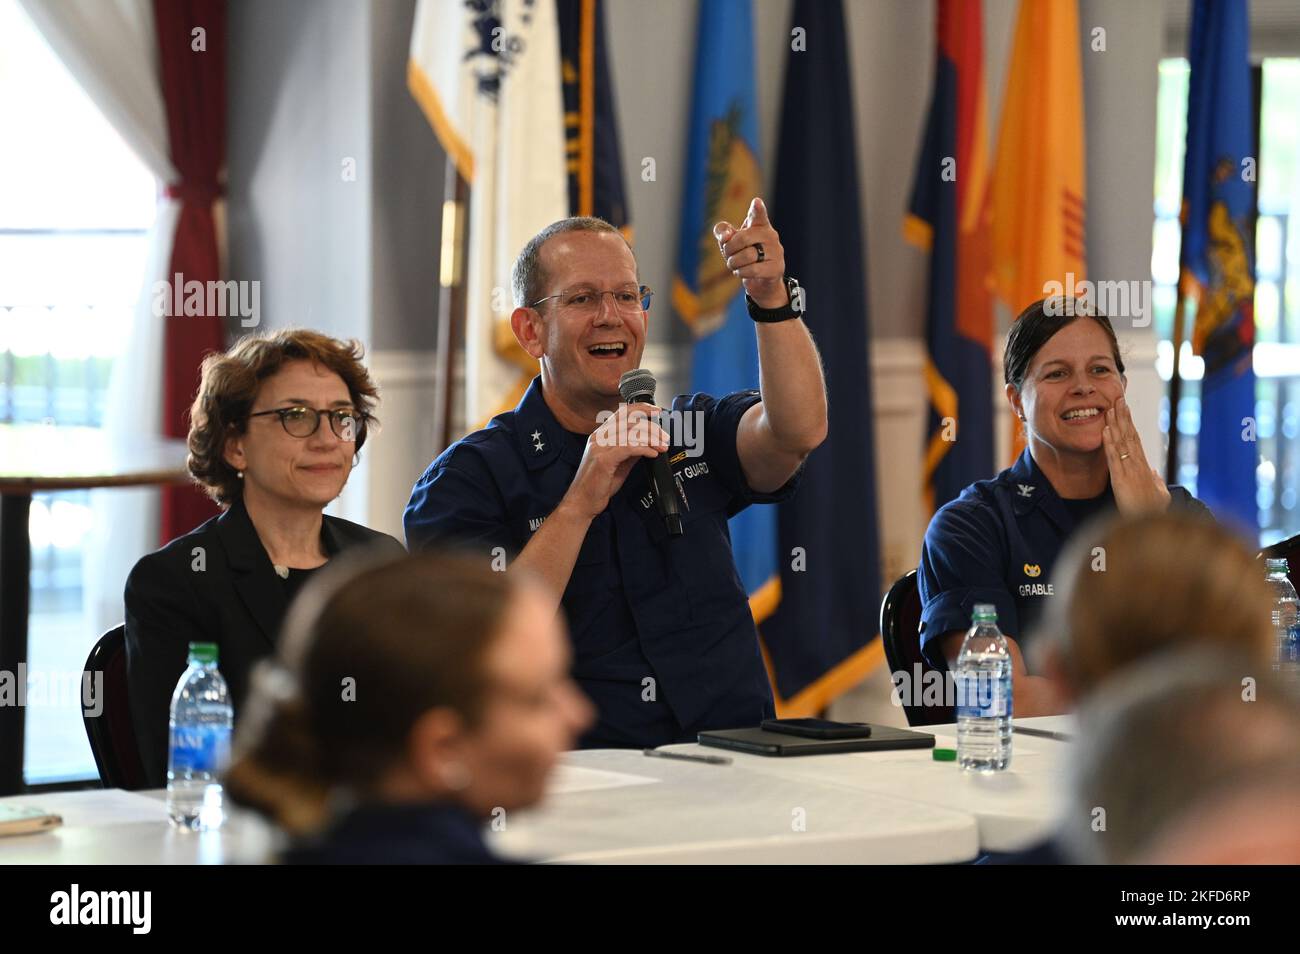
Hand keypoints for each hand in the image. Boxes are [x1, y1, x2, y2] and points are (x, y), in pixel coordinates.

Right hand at [562, 403, 669, 519]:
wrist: (582, 502)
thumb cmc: (597, 485)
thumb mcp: (619, 463)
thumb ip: (631, 450)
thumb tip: (647, 442)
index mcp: (600, 436)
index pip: (622, 413)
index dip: (641, 408)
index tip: (656, 411)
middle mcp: (598, 437)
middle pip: (629, 420)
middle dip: (652, 427)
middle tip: (665, 437)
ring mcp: (599, 447)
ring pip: (631, 432)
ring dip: (652, 438)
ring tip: (662, 446)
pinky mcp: (603, 459)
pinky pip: (629, 447)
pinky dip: (644, 448)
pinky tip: (653, 454)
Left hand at [713, 197, 786, 308]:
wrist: (760, 279)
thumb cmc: (744, 254)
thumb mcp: (729, 241)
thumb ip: (723, 232)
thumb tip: (725, 236)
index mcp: (760, 225)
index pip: (758, 215)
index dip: (757, 209)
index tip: (756, 202)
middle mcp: (770, 235)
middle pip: (742, 238)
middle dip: (729, 249)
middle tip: (728, 254)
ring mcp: (776, 252)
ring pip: (747, 256)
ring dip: (733, 263)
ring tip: (734, 264)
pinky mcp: (776, 268)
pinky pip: (752, 270)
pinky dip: (741, 272)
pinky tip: (741, 271)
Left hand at [1102, 396, 1170, 514]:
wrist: (1150, 526)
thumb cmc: (1153, 512)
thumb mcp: (1159, 496)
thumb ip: (1157, 482)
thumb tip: (1155, 471)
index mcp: (1143, 467)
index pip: (1135, 440)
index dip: (1129, 424)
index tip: (1125, 409)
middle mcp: (1137, 465)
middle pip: (1129, 435)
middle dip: (1123, 417)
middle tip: (1118, 398)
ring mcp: (1129, 471)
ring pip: (1121, 443)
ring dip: (1115, 424)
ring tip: (1111, 407)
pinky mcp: (1120, 480)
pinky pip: (1113, 458)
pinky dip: (1109, 443)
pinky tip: (1105, 430)